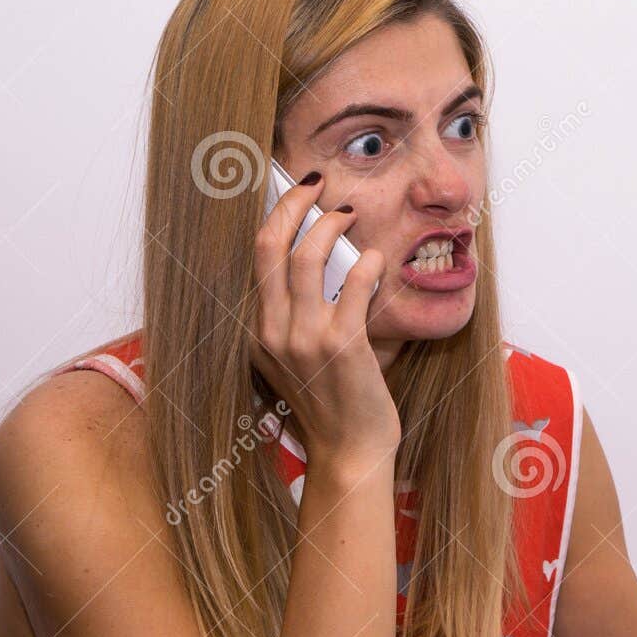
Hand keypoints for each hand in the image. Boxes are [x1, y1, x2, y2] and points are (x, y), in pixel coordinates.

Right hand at [251, 170, 398, 467]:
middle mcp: (273, 332)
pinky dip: (368, 262)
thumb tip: (333, 262)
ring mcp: (305, 339)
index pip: (257, 259)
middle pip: (269, 246)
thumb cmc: (333, 407)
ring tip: (348, 212)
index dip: (275, 217)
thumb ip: (306, 316)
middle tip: (314, 182)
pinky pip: (354, 284)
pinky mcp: (342, 346)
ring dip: (332, 224)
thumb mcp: (302, 360)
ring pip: (308, 257)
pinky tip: (379, 259)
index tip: (293, 192)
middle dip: (291, 203)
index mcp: (259, 333)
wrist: (350, 454)